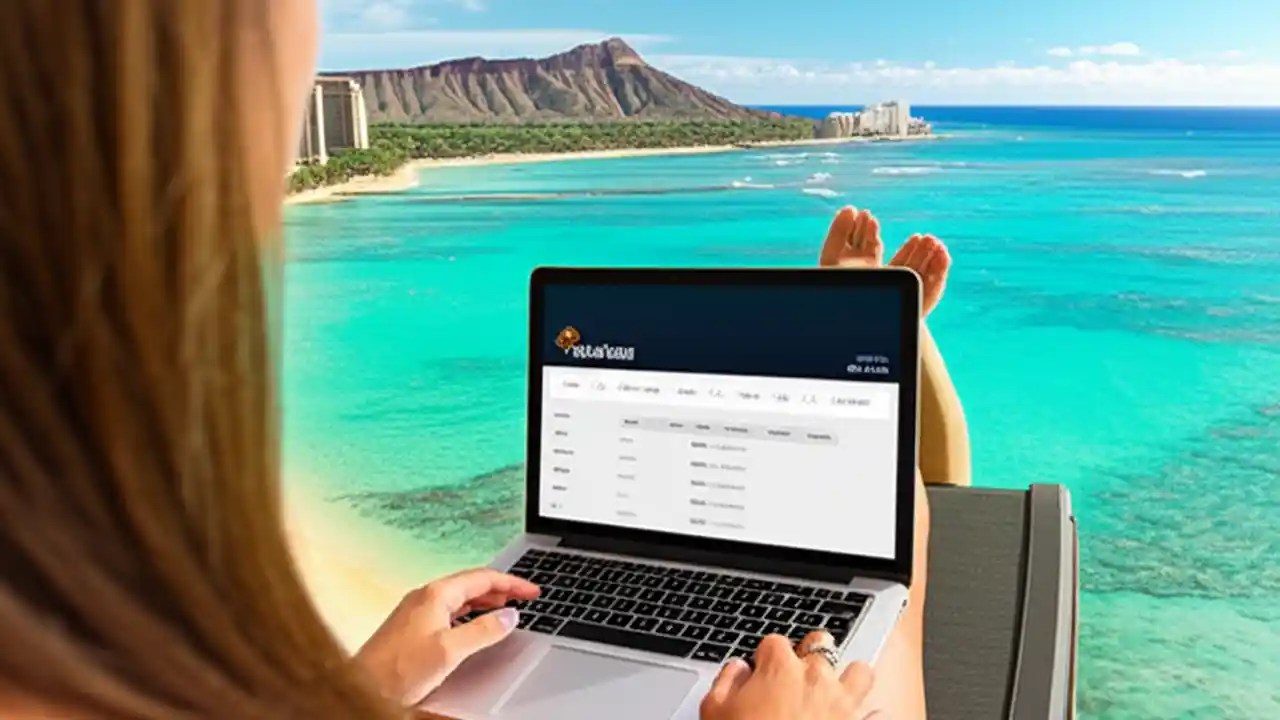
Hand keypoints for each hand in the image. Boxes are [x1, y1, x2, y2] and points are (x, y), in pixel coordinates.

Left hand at [354, 568, 539, 706]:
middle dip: (501, 589)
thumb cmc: (396, 671)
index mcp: (436, 594)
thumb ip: (483, 631)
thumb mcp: (449, 650)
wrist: (362, 688)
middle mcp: (425, 597)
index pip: (483, 578)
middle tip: (525, 597)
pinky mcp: (412, 628)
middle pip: (472, 584)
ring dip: (486, 601)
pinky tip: (474, 625)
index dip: (512, 583)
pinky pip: (449, 611)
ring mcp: (417, 611)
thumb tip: (509, 617)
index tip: (532, 591)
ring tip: (507, 609)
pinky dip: (470, 613)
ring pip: (460, 598)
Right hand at [701, 632, 875, 719]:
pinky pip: (877, 715)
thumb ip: (726, 683)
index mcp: (780, 668)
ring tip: (834, 693)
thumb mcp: (714, 712)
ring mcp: (843, 703)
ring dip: (849, 678)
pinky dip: (870, 717)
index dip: (766, 657)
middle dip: (811, 654)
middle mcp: (816, 678)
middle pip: (821, 644)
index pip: (774, 642)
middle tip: (798, 675)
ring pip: (859, 672)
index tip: (761, 672)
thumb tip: (736, 670)